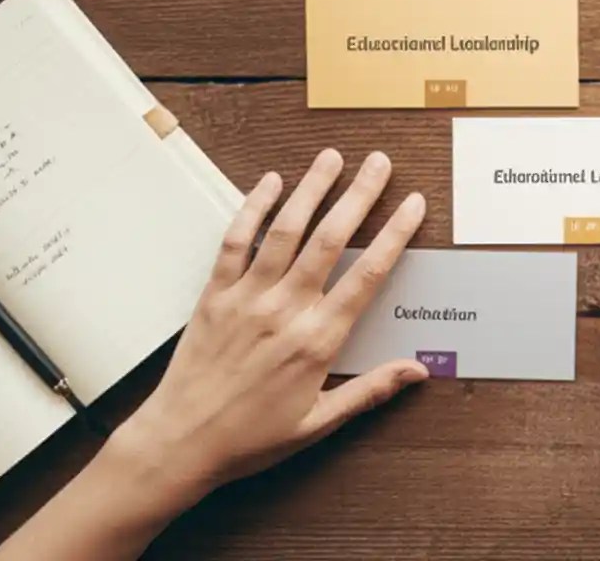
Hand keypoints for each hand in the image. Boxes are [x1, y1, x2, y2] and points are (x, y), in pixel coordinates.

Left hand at [107, 149, 429, 503]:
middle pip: (329, 239)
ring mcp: (247, 297)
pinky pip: (236, 241)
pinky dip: (253, 208)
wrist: (180, 442)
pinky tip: (270, 182)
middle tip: (379, 163)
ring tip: (332, 157)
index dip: (394, 235)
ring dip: (311, 189)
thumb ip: (371, 390)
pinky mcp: (214, 295)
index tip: (413, 205)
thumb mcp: (320, 422)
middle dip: (359, 196)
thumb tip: (418, 371)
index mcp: (318, 341)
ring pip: (285, 230)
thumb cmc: (251, 438)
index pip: (366, 275)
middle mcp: (285, 310)